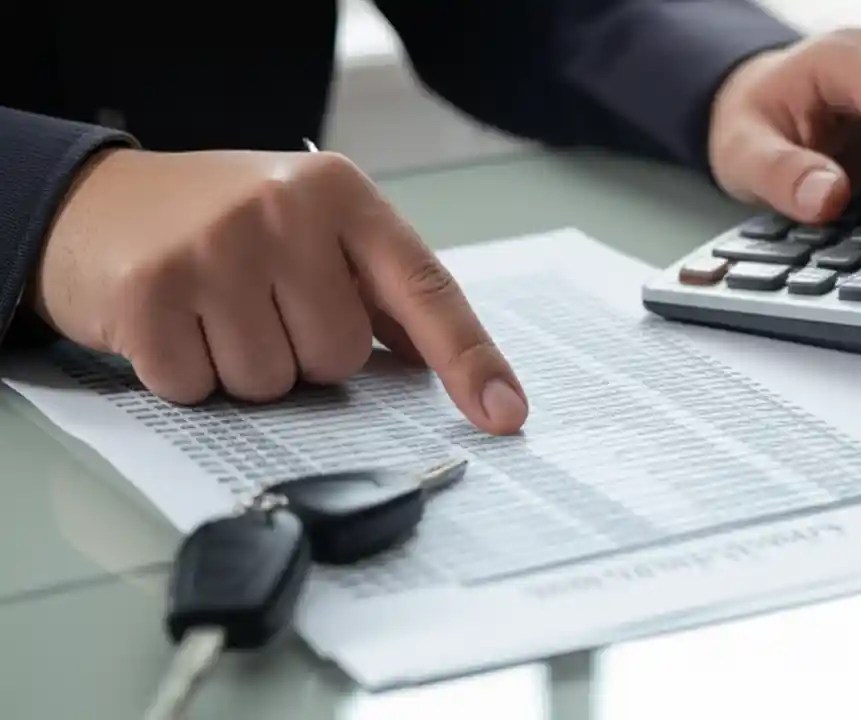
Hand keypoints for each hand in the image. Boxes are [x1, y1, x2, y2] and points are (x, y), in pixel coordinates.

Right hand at [32, 148, 527, 434]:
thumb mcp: (309, 229)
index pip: (425, 288)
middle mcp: (284, 210)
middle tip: (257, 307)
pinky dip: (185, 375)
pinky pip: (200, 389)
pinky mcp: (152, 291)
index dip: (469, 359)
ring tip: (212, 312)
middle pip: (340, 357)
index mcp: (340, 195)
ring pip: (273, 383)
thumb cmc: (220, 225)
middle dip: (301, 354)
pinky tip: (171, 324)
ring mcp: (216, 247)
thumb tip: (446, 366)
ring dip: (242, 368)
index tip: (505, 413)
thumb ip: (376, 290)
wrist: (93, 203)